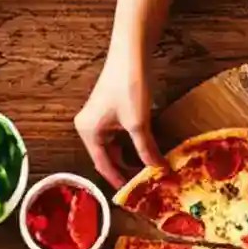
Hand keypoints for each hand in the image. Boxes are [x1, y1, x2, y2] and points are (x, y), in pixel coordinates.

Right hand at [74, 52, 163, 187]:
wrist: (131, 53)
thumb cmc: (129, 86)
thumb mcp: (139, 123)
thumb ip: (147, 150)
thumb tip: (159, 170)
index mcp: (88, 132)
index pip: (103, 165)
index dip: (119, 181)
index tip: (133, 195)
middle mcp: (89, 127)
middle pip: (108, 158)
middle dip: (127, 170)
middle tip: (145, 186)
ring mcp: (99, 119)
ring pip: (115, 147)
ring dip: (131, 158)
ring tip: (148, 172)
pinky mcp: (110, 111)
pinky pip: (119, 136)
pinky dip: (132, 145)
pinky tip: (146, 152)